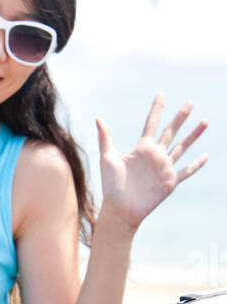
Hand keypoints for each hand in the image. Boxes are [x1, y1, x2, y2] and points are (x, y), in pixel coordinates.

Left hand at [96, 94, 207, 232]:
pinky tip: (205, 156)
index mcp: (141, 148)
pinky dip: (196, 165)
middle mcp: (155, 155)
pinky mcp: (169, 182)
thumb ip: (105, 138)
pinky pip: (185, 171)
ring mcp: (164, 168)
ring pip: (182, 147)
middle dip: (180, 117)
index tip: (162, 94)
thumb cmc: (112, 186)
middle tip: (190, 102)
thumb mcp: (108, 158)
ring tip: (205, 121)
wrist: (120, 209)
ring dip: (193, 135)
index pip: (152, 123)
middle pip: (171, 131)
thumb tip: (98, 118)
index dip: (157, 108)